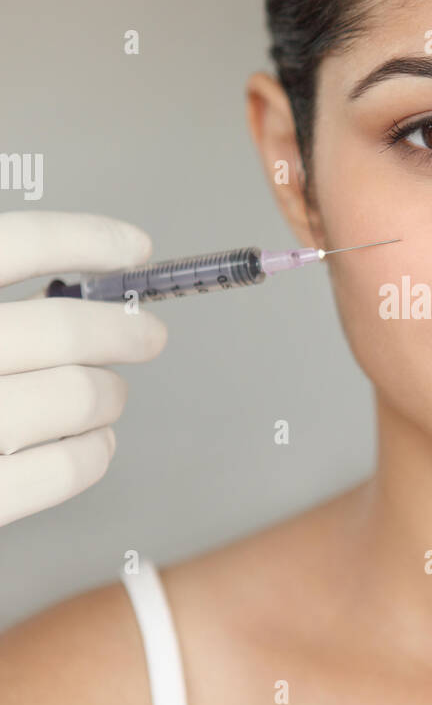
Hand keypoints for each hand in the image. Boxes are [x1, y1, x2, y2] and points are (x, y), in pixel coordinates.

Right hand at [0, 211, 167, 526]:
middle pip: (62, 327)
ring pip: (78, 395)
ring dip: (108, 393)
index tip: (133, 248)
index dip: (86, 239)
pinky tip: (94, 443)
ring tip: (106, 396)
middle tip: (146, 335)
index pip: (14, 245)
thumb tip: (64, 289)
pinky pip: (68, 465)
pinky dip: (96, 451)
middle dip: (122, 331)